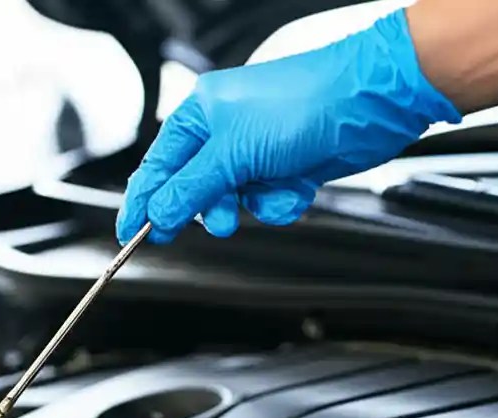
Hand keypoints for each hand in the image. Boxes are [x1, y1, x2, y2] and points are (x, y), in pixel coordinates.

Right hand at [116, 8, 460, 244]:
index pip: (158, 166)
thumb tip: (158, 213)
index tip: (130, 234)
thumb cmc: (302, 104)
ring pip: (235, 199)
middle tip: (216, 221)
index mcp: (200, 114)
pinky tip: (297, 186)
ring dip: (253, 204)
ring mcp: (257, 149)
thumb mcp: (233, 153)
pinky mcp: (286, 166)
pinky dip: (282, 200)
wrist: (368, 103)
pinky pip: (268, 200)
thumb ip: (191, 189)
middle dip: (210, 207)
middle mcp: (225, 130)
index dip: (143, 202)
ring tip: (268, 193)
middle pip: (195, 188)